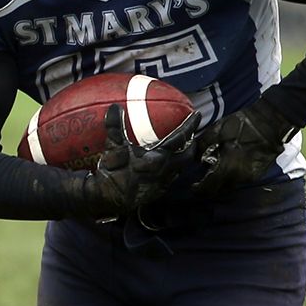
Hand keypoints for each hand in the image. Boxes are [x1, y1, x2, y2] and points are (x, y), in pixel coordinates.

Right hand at [83, 104, 200, 219]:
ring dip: (183, 155)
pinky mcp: (157, 191)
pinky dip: (173, 166)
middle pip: (188, 155)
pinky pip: (172, 176)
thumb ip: (115, 125)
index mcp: (159, 159)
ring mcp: (163, 183)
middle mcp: (165, 171)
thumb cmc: (112, 173)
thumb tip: (115, 107)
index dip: (190, 126)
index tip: (197, 115)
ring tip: (181, 146)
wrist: (107, 199)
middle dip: (192, 142)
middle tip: (191, 132)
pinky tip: (165, 163)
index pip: (180, 139)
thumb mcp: (113, 146)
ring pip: (181, 167)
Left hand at [192, 102, 297, 196]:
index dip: (199, 189)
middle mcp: (239, 175)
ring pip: (230, 187)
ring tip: (213, 175)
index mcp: (227, 164)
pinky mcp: (256, 175)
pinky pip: (239, 182)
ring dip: (220, 184)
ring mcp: (249, 176)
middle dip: (208, 189)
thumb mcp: (217, 130)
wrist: (268, 123)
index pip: (209, 185)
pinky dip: (231, 179)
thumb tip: (195, 158)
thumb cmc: (241, 124)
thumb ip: (203, 144)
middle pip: (219, 190)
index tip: (193, 187)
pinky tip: (227, 170)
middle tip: (201, 184)